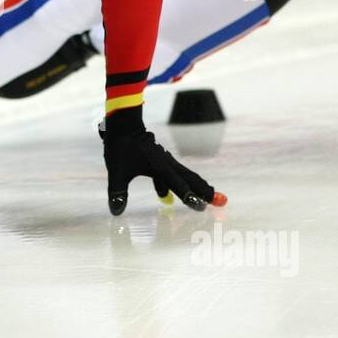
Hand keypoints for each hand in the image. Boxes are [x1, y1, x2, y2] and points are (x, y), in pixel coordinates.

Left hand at [101, 107, 225, 214]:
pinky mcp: (157, 159)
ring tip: (207, 196)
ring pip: (183, 175)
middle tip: (221, 201)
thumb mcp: (117, 172)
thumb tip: (116, 212)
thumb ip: (117, 192)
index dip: (190, 197)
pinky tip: (163, 195)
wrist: (123, 125)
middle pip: (190, 179)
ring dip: (195, 186)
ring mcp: (164, 161)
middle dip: (204, 190)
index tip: (202, 206)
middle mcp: (166, 164)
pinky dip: (172, 185)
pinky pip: (170, 174)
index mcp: (160, 167)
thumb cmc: (120, 147)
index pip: (179, 185)